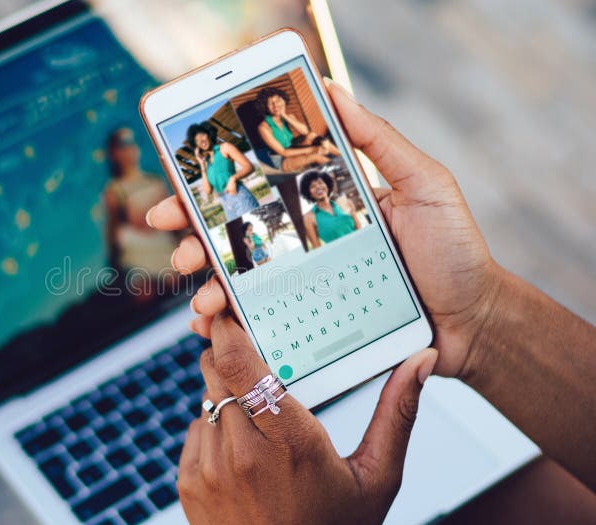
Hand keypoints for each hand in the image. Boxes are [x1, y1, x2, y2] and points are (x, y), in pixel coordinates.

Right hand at [147, 80, 500, 378]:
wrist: (474, 320)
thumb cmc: (454, 250)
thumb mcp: (423, 183)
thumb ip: (377, 140)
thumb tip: (329, 87)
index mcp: (323, 200)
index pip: (260, 184)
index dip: (216, 178)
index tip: (181, 174)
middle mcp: (306, 240)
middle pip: (236, 229)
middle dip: (191, 226)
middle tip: (165, 225)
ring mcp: (306, 283)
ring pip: (238, 277)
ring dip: (205, 278)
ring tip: (193, 286)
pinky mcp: (311, 321)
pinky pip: (260, 320)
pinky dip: (228, 323)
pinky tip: (208, 322)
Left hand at [179, 312, 437, 524]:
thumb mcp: (377, 478)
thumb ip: (395, 415)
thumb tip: (420, 361)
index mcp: (291, 442)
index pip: (241, 365)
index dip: (227, 330)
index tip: (228, 309)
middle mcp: (242, 452)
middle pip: (216, 371)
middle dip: (229, 355)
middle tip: (252, 354)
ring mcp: (210, 468)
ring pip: (206, 397)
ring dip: (225, 390)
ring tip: (257, 409)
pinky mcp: (190, 483)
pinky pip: (196, 429)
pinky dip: (214, 425)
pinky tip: (244, 448)